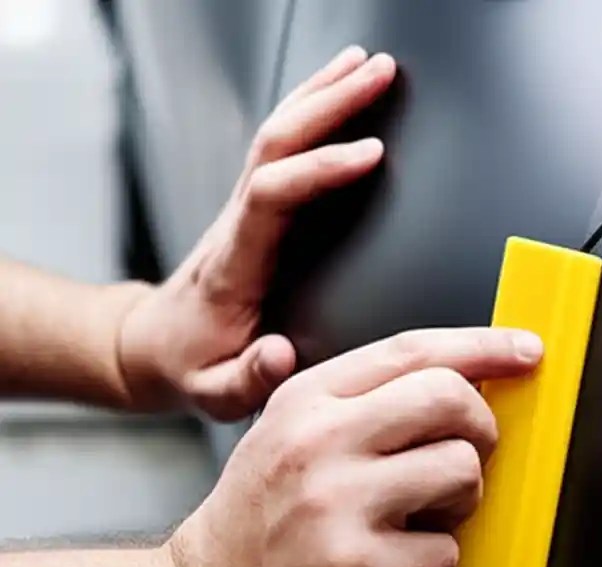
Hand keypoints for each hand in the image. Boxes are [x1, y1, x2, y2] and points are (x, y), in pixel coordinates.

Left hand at [117, 46, 397, 420]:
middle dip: (330, 103)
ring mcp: (245, 208)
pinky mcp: (257, 205)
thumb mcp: (215, 395)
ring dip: (323, 94)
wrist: (150, 347)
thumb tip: (282, 355)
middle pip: (278, 143)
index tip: (372, 153)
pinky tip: (339, 89)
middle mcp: (238, 222)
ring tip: (370, 64)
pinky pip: (284, 144)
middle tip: (380, 76)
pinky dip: (313, 108)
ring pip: (280, 133)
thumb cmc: (190, 367)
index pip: (274, 194)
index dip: (321, 168)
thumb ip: (249, 378)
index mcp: (237, 263)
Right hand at [163, 327, 544, 566]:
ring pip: (461, 470)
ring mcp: (337, 504)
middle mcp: (319, 442)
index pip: (413, 349)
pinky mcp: (356, 566)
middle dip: (480, 429)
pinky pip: (446, 550)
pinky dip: (435, 562)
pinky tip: (399, 561)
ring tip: (422, 515)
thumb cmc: (255, 521)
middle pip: (450, 399)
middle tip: (465, 454)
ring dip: (461, 500)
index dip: (484, 345)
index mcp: (307, 400)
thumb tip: (462, 383)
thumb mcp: (288, 433)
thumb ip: (362, 403)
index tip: (525, 350)